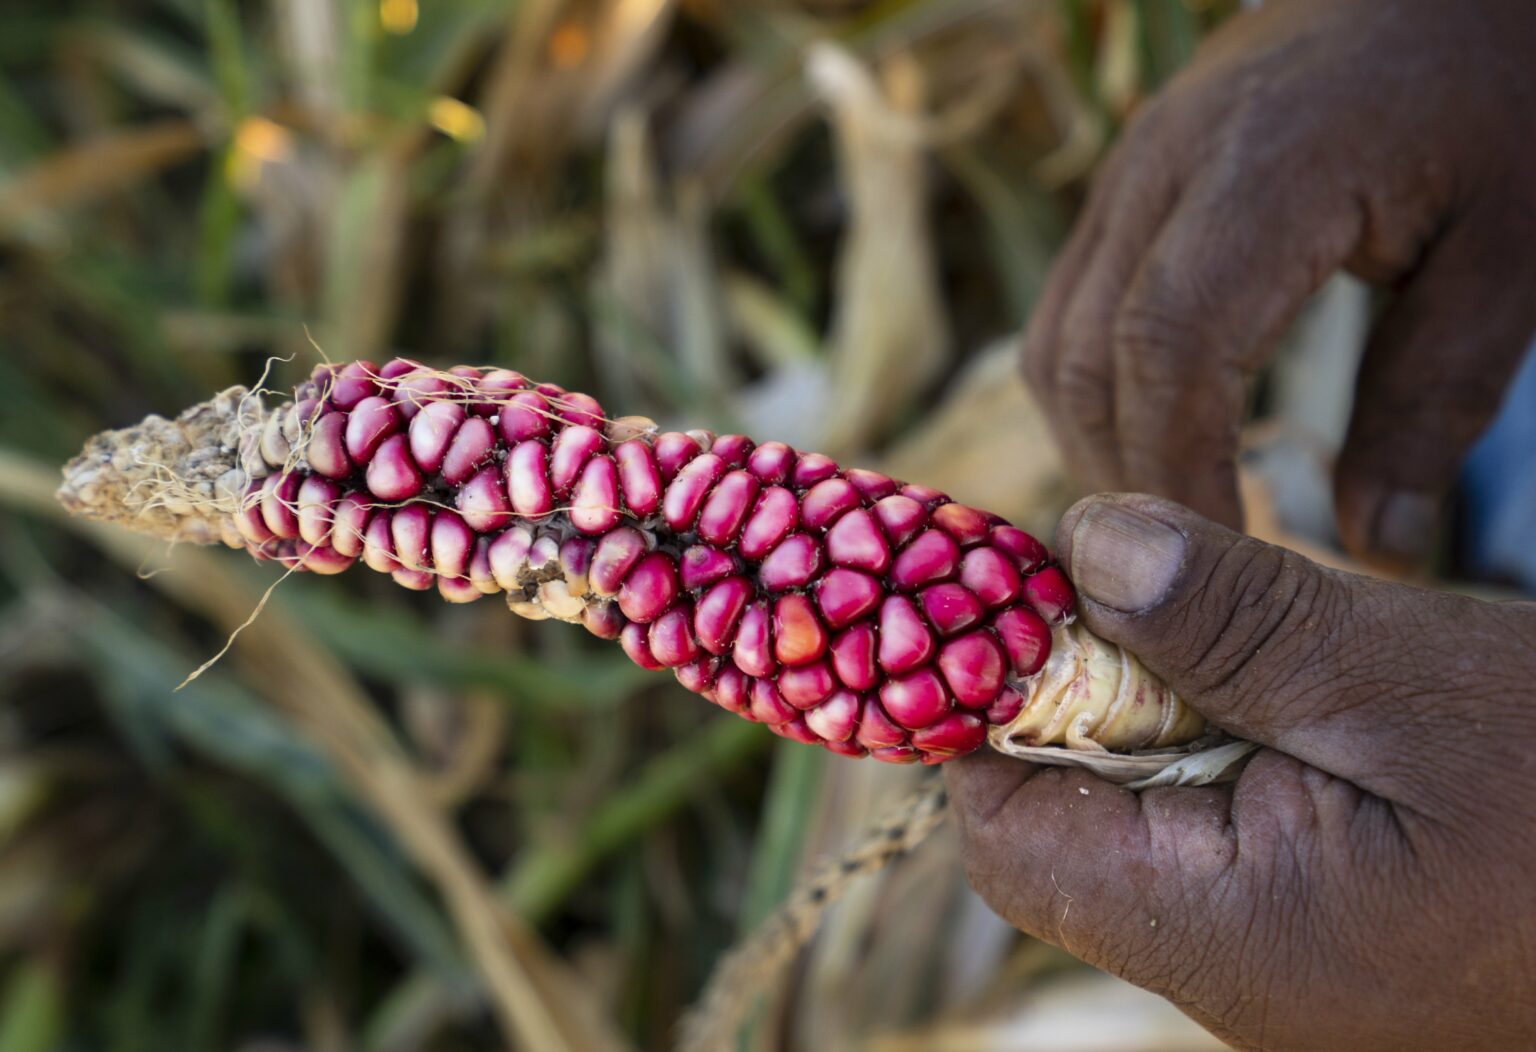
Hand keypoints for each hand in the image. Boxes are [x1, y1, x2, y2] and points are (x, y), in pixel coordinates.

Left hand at [945, 494, 1535, 1050]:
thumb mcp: (1403, 679)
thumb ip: (1225, 618)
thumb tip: (1078, 544)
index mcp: (1222, 935)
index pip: (1006, 832)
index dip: (985, 705)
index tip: (1013, 589)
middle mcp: (1222, 971)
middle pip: (1056, 825)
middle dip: (1075, 695)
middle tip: (1139, 588)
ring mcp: (1269, 960)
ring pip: (1130, 820)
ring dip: (1153, 710)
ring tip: (1237, 640)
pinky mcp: (1313, 927)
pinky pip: (1208, 829)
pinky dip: (1216, 742)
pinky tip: (1281, 690)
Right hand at [1022, 0, 1535, 565]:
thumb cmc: (1499, 99)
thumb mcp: (1510, 254)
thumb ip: (1435, 402)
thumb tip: (1376, 549)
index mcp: (1266, 171)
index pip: (1166, 348)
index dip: (1177, 474)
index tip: (1223, 562)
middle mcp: (1166, 163)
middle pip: (1085, 356)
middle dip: (1126, 475)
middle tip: (1191, 566)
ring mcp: (1131, 167)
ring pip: (1055, 339)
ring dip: (1097, 440)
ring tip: (1172, 514)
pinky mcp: (1126, 179)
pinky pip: (1069, 306)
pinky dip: (1097, 389)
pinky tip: (1159, 431)